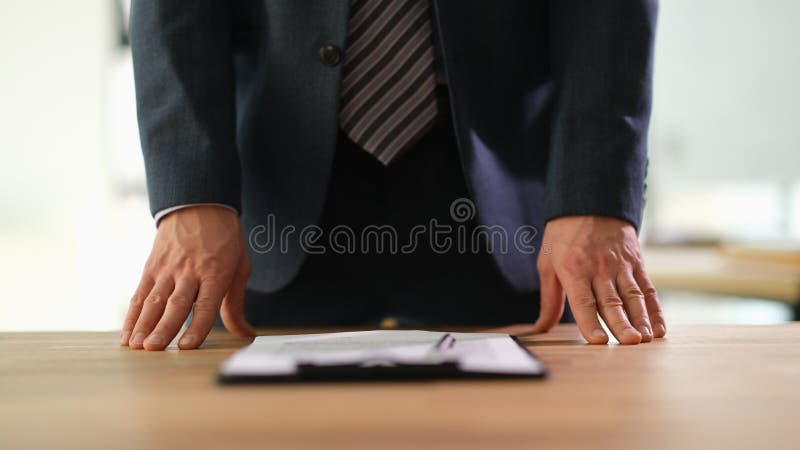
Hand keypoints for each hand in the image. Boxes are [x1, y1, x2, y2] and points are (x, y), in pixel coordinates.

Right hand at [121, 205, 254, 349]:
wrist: (199, 205)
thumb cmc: (224, 241)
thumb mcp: (239, 268)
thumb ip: (236, 304)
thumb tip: (245, 333)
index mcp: (216, 272)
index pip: (206, 304)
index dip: (197, 326)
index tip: (187, 346)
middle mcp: (190, 271)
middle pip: (176, 303)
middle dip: (164, 328)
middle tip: (154, 349)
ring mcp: (168, 268)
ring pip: (154, 300)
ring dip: (144, 324)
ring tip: (137, 346)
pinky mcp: (151, 267)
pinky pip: (140, 294)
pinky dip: (133, 316)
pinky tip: (127, 334)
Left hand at [532, 216, 665, 344]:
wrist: (589, 203)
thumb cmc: (563, 238)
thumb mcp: (547, 264)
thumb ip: (549, 300)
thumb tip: (540, 328)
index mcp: (573, 269)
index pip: (583, 300)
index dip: (590, 321)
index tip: (599, 341)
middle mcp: (598, 268)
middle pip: (611, 301)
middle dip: (622, 324)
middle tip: (630, 343)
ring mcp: (620, 265)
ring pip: (633, 296)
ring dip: (641, 319)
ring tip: (646, 339)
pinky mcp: (636, 263)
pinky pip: (648, 289)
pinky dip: (655, 310)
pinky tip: (659, 329)